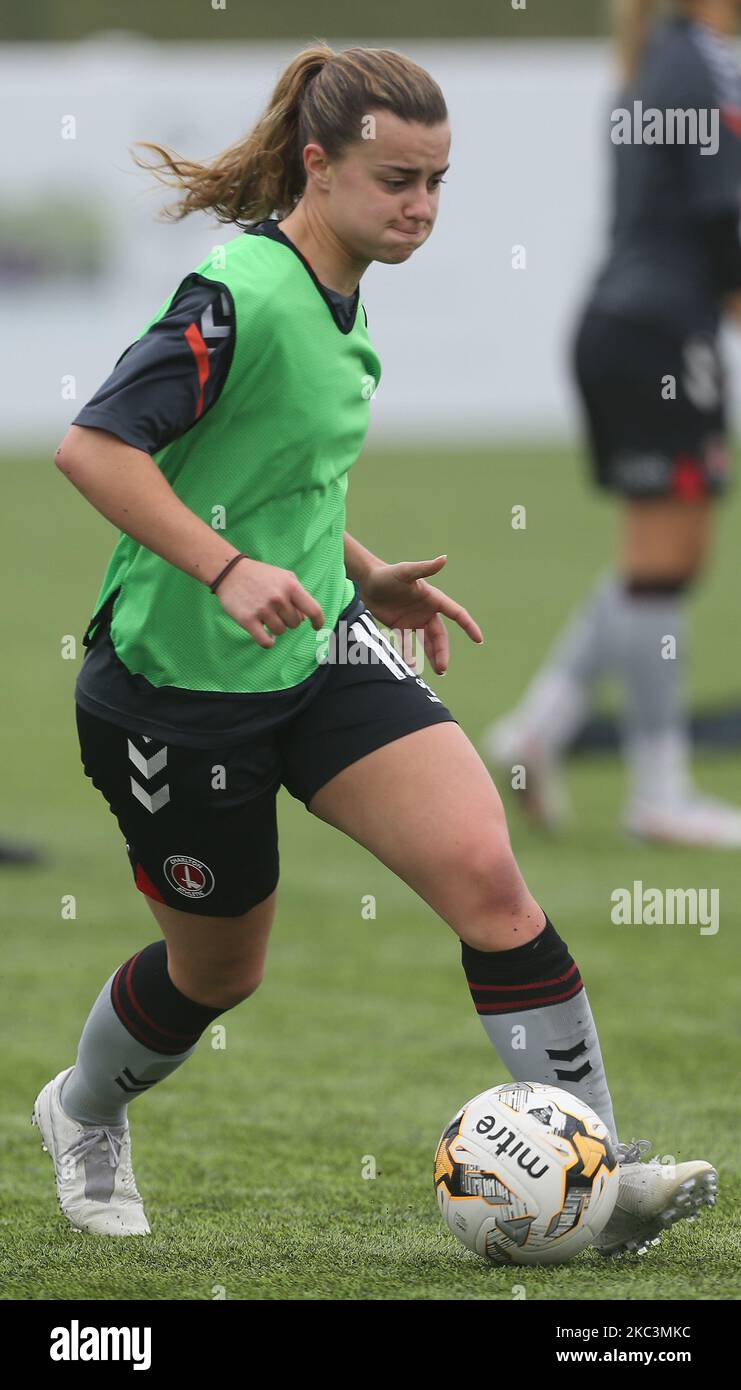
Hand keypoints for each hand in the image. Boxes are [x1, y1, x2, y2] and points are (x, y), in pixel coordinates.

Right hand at [215, 557, 324, 648]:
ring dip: (275, 628)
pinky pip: (265, 641)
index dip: (318, 621)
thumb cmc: (260, 576)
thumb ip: (298, 596)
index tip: (316, 626)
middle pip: (294, 624)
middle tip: (275, 611)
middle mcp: (279, 598)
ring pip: (280, 632)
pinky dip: (268, 642)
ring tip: (266, 616)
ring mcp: (263, 609)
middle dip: (287, 620)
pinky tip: (266, 635)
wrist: (230, 572)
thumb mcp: (284, 578)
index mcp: (291, 586)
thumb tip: (305, 619)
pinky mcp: (248, 620)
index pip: (313, 610)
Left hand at [361, 555, 482, 675]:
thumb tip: (444, 558)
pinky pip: (408, 644)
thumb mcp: (406, 572)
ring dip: (432, 656)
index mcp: (433, 599)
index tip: (479, 639)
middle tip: (442, 669)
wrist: (367, 580)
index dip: (468, 626)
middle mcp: (426, 611)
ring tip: (437, 671)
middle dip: (443, 652)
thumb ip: (425, 568)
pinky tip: (411, 666)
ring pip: (427, 642)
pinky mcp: (400, 627)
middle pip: (440, 635)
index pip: (456, 613)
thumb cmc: (388, 574)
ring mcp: (414, 620)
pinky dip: (410, 655)